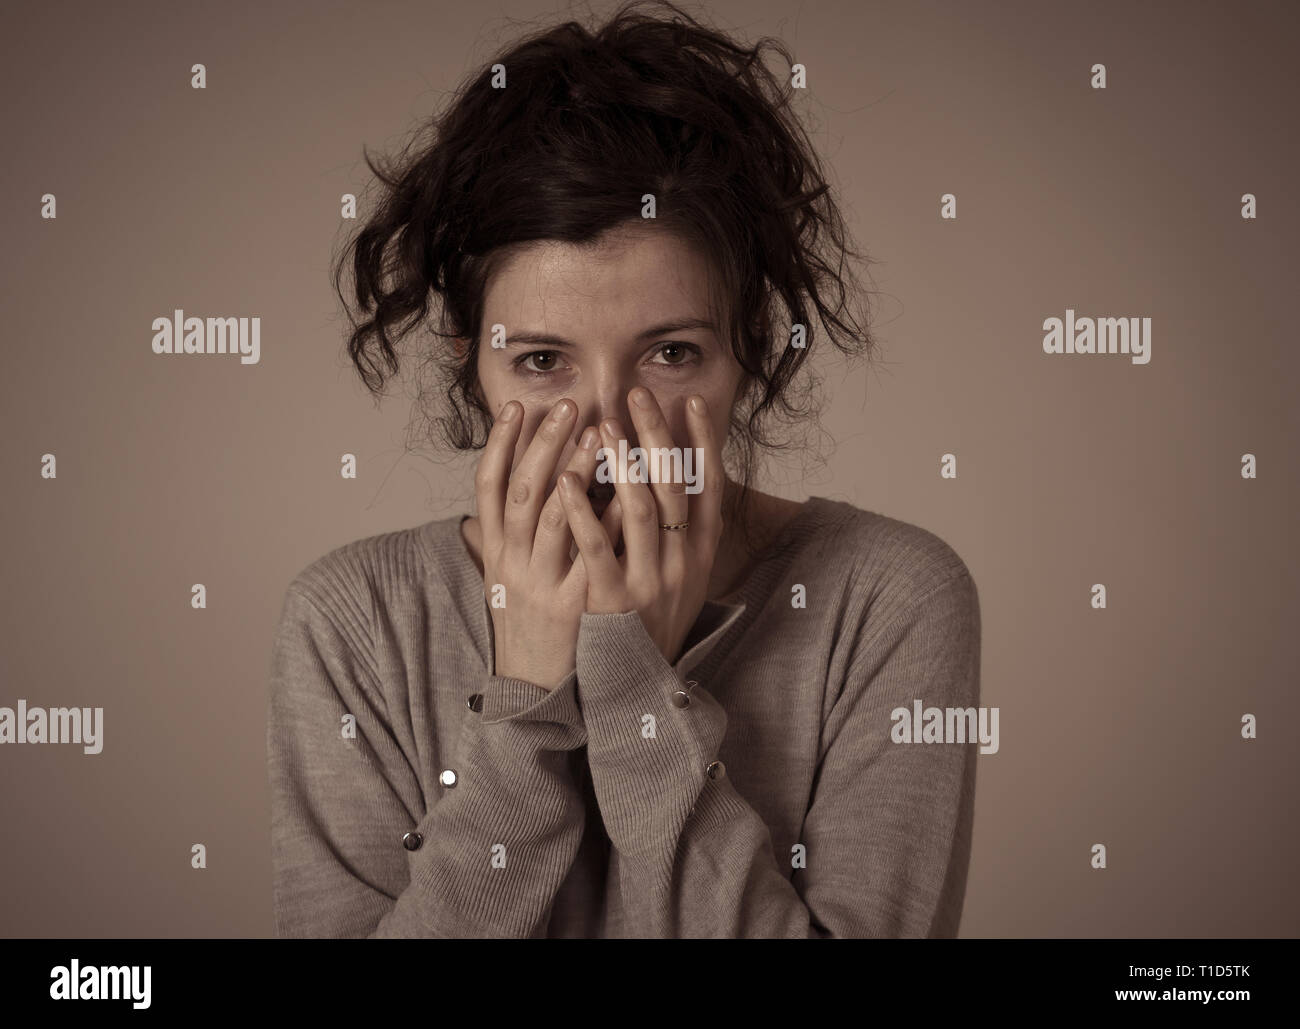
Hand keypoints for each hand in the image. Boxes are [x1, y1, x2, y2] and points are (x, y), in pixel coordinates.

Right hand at [476, 398, 619, 688]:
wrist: (536, 695)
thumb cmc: (526, 629)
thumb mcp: (502, 583)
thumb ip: (494, 545)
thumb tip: (476, 516)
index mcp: (496, 552)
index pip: (487, 487)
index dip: (500, 445)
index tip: (518, 406)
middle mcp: (513, 563)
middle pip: (521, 490)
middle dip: (545, 443)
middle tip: (569, 403)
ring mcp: (544, 583)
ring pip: (556, 515)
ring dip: (577, 470)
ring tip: (599, 431)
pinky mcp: (578, 603)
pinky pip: (595, 552)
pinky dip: (610, 518)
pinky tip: (629, 488)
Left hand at [557, 389, 723, 664]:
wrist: (635, 688)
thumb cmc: (650, 622)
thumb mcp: (681, 578)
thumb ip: (681, 533)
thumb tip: (678, 475)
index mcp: (700, 554)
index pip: (710, 486)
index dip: (703, 442)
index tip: (693, 401)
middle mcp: (682, 563)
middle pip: (675, 486)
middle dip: (657, 436)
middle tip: (636, 396)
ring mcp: (649, 582)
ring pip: (642, 509)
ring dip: (622, 462)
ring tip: (604, 425)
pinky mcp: (612, 600)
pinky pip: (596, 547)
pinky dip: (581, 510)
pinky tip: (563, 480)